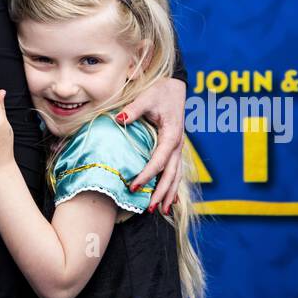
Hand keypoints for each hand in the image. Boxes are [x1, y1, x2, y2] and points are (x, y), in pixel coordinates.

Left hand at [117, 75, 186, 213]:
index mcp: (171, 135)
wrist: (175, 86)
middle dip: (160, 193)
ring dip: (169, 194)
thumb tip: (118, 119)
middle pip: (171, 174)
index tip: (133, 186)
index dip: (146, 175)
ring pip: (176, 176)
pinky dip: (173, 186)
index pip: (158, 161)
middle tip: (149, 209)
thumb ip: (133, 110)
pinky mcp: (175, 148)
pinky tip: (171, 201)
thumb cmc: (160, 92)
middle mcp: (177, 145)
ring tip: (161, 211)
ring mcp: (178, 148)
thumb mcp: (146, 98)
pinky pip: (176, 171)